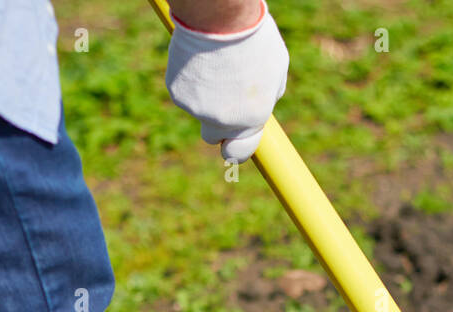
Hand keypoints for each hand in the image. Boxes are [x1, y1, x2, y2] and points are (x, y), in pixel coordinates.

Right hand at [165, 0, 288, 162]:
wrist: (220, 17)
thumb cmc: (254, 38)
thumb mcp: (275, 69)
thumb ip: (267, 95)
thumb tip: (259, 106)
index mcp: (251, 118)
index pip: (238, 152)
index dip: (234, 149)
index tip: (231, 146)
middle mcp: (222, 121)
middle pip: (212, 136)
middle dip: (216, 124)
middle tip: (220, 99)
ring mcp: (197, 109)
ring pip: (197, 107)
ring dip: (204, 91)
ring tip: (214, 60)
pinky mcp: (177, 92)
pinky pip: (183, 90)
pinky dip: (189, 77)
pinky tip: (198, 57)